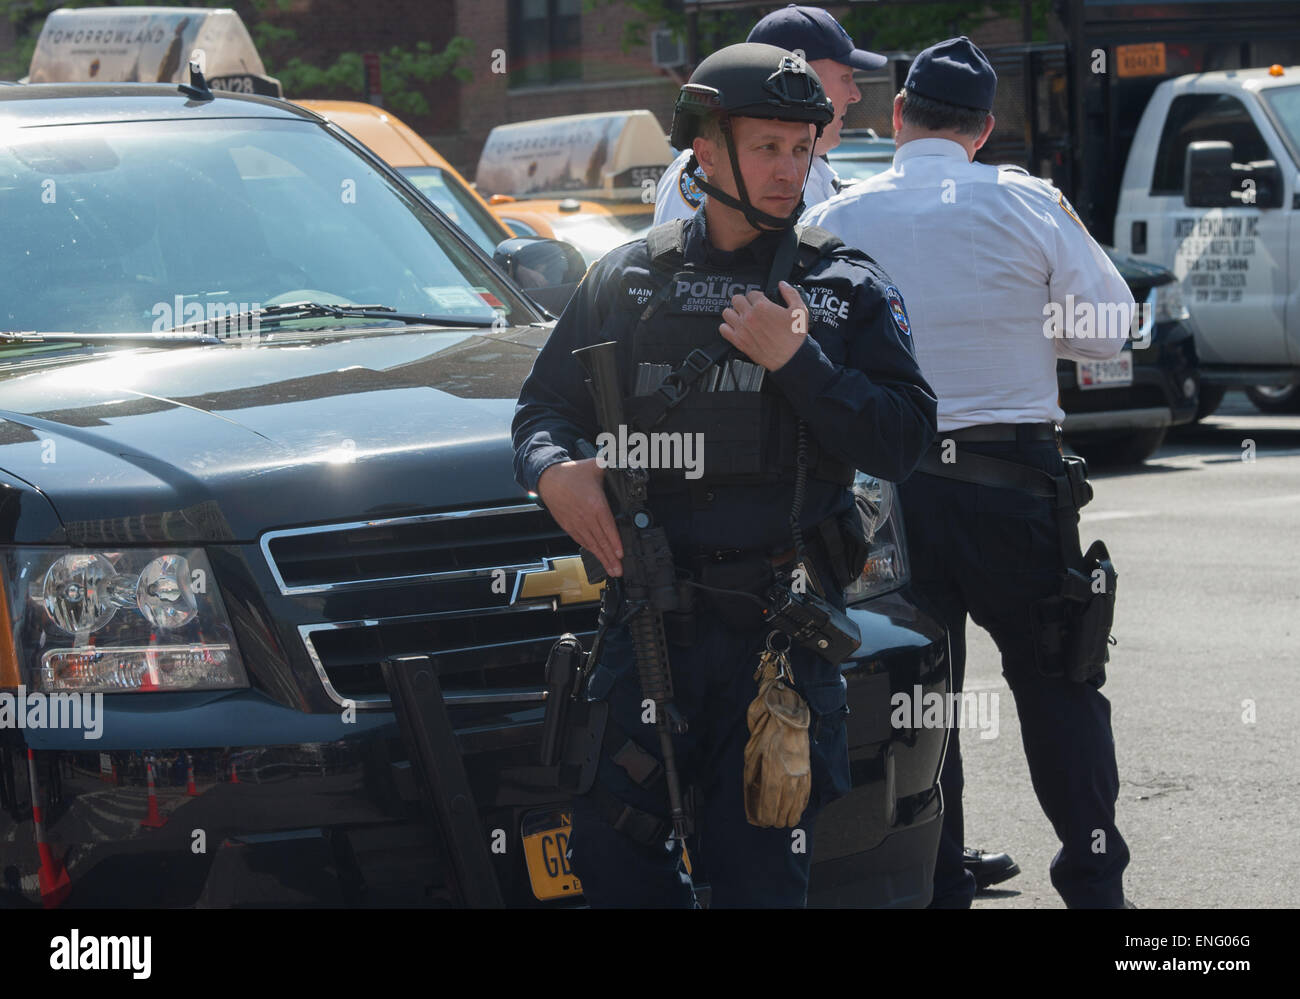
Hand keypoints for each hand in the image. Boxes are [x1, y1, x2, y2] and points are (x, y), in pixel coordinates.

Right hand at [537, 458, 622, 576]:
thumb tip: (627, 461)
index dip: (615, 542)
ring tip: (611, 569)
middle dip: (610, 557)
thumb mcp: (595, 466)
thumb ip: (612, 466)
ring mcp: (576, 523)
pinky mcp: (568, 525)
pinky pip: (581, 540)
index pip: (608, 527)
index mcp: (595, 504)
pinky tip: (597, 556)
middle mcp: (586, 517)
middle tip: (619, 570)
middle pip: (601, 540)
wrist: (548, 478)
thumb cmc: (571, 473)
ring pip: (591, 544)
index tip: (620, 554)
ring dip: (602, 557)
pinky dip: (590, 549)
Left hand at [719, 281, 807, 370]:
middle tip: (750, 307)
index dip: (757, 296)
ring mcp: (742, 329)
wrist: (791, 358)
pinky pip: (723, 329)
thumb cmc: (795, 337)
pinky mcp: (738, 341)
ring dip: (734, 312)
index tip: (761, 301)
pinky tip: (735, 328)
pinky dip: (727, 327)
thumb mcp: (800, 310)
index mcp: (763, 306)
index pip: (752, 293)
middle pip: (736, 299)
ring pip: (727, 312)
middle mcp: (749, 316)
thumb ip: (790, 293)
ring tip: (741, 316)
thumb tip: (782, 284)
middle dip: (744, 301)